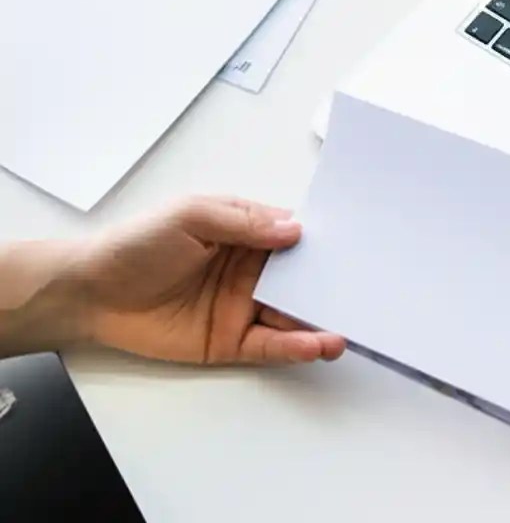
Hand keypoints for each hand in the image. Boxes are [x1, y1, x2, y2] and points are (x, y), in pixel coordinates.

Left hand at [67, 196, 344, 364]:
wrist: (91, 293)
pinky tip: (318, 344)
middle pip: (304, 279)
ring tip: (348, 328)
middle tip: (366, 293)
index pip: (296, 238)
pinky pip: (274, 345)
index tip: (358, 248)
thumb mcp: (191, 216)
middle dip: (334, 286)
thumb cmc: (136, 245)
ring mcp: (246, 307)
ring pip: (295, 315)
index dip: (325, 243)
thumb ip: (243, 222)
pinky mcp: (233, 341)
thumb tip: (294, 231)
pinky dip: (298, 346)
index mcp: (247, 234)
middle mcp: (253, 270)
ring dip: (323, 321)